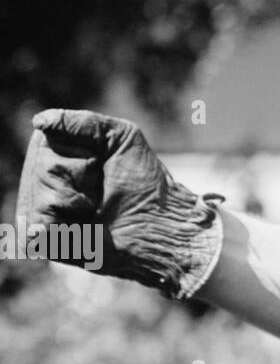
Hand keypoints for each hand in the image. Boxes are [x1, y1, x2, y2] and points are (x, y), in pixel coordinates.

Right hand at [17, 109, 223, 299]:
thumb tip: (40, 122)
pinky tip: (85, 225)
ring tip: (93, 208)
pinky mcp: (45, 241)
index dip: (79, 150)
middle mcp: (43, 183)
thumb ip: (83, 123)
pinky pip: (39, 225)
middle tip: (100, 187)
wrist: (159, 222)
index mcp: (59, 156)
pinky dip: (66, 224)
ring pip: (38, 196)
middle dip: (80, 174)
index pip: (45, 141)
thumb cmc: (144, 179)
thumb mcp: (121, 137)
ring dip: (75, 200)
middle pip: (41, 167)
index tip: (101, 161)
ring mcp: (41, 212)